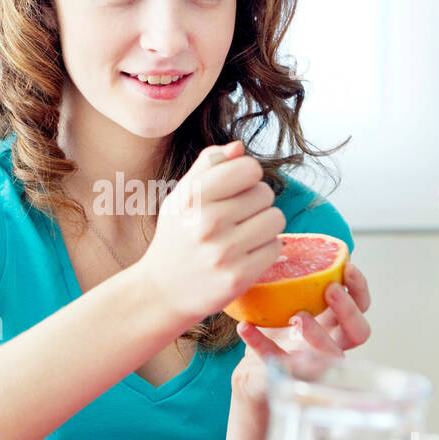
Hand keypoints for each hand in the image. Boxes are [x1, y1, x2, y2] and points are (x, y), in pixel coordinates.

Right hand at [137, 139, 284, 326]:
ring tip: (243, 236)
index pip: (248, 168)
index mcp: (193, 197)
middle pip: (266, 193)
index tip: (236, 190)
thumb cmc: (175, 238)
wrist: (162, 292)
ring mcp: (224, 252)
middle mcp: (207, 222)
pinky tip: (245, 255)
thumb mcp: (180, 197)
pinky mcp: (239, 277)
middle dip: (255, 203)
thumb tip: (239, 147)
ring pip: (276, 219)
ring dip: (264, 226)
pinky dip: (265, 249)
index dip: (247, 176)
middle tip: (236, 219)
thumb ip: (207, 166)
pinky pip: (276, 247)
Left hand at [225, 263, 371, 439]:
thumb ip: (292, 279)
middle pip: (359, 332)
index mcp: (335, 322)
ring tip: (297, 316)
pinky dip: (260, 343)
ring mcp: (312, 362)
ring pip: (331, 355)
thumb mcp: (286, 299)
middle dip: (348, 310)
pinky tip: (245, 327)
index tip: (347, 267)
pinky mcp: (286, 375)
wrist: (254, 366)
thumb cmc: (276, 326)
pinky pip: (276, 359)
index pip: (362, 307)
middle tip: (330, 290)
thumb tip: (281, 241)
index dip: (359, 288)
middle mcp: (332, 343)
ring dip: (318, 334)